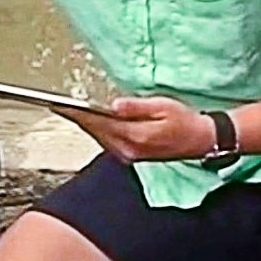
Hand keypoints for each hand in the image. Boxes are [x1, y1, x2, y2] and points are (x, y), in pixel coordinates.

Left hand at [55, 96, 214, 162]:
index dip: (77, 113)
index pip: (99, 122)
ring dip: (86, 124)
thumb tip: (114, 105)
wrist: (201, 140)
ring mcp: (128, 155)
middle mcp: (128, 149)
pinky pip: (106, 141)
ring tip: (70, 109)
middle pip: (95, 130)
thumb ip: (137, 107)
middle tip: (58, 104)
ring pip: (98, 137)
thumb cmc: (185, 121)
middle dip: (77, 117)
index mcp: (135, 136)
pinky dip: (97, 130)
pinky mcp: (130, 156)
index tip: (60, 104)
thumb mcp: (163, 106)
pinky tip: (91, 120)